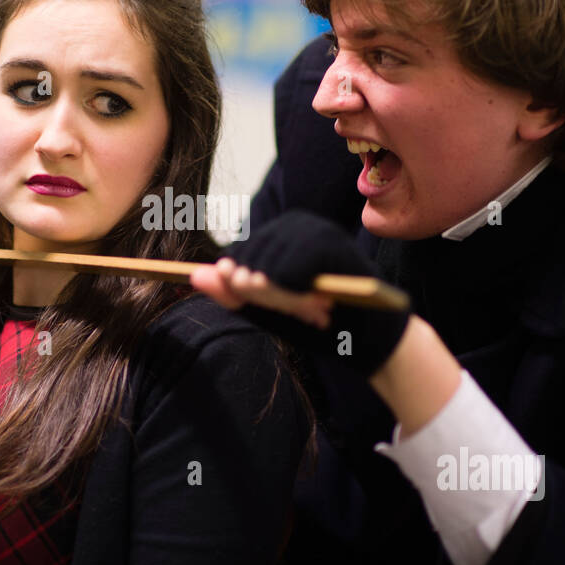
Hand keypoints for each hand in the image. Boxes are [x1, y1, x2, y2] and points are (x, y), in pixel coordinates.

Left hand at [190, 210, 409, 376]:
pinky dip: (297, 288)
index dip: (244, 286)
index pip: (238, 256)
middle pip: (251, 257)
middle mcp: (297, 224)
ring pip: (270, 262)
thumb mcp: (268, 311)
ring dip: (284, 296)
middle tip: (301, 311)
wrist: (368, 339)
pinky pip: (294, 264)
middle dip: (265, 293)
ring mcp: (318, 230)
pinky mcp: (335, 243)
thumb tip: (195, 277)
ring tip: (313, 309)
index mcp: (279, 236)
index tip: (270, 303)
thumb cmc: (318, 323)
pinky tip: (314, 302)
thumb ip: (233, 295)